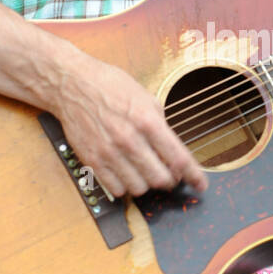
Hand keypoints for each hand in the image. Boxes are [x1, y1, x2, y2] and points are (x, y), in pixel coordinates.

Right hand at [54, 53, 208, 199]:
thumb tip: (172, 151)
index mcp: (147, 121)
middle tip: (170, 175)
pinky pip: (115, 189)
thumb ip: (160, 125)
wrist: (72, 84)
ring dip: (147, 184)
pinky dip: (125, 187)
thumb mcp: (145, 97)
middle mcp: (129, 139)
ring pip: (139, 188)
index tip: (200, 184)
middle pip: (161, 178)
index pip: (178, 158)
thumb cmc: (109, 86)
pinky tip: (126, 174)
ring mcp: (109, 152)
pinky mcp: (92, 160)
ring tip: (145, 172)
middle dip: (170, 180)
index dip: (193, 175)